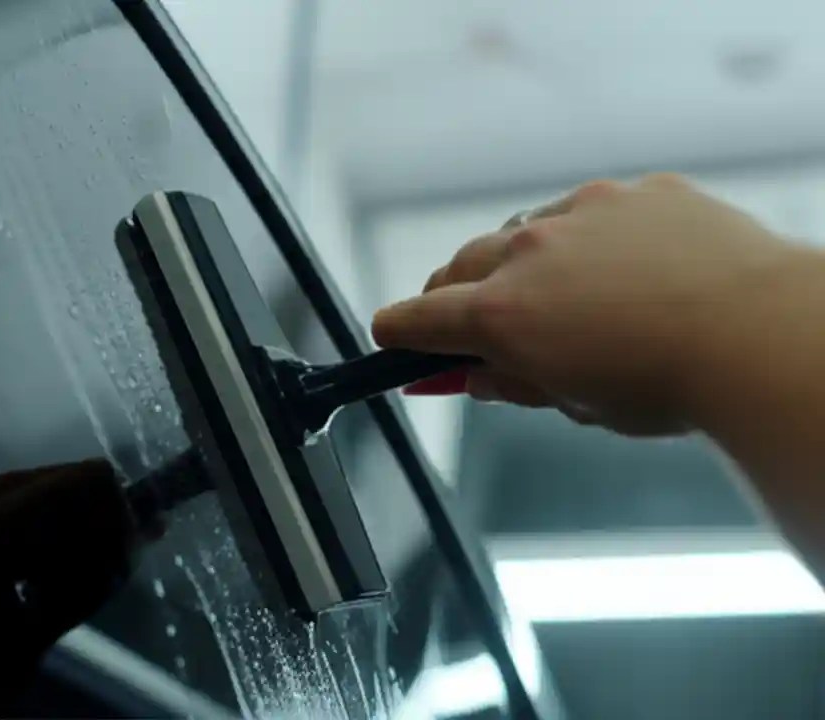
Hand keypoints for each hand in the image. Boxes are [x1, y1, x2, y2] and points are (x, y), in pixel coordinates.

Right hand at [372, 174, 800, 434]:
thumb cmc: (671, 383)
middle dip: (456, 296)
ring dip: (522, 263)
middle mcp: (529, 253)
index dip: (398, 333)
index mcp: (503, 315)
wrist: (760, 333)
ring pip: (522, 233)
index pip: (419, 318)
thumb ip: (513, 383)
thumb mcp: (575, 404)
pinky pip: (589, 212)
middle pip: (460, 266)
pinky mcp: (633, 192)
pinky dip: (589, 239)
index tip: (390, 336)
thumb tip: (476, 376)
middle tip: (473, 325)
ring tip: (562, 299)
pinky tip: (623, 270)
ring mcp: (581, 214)